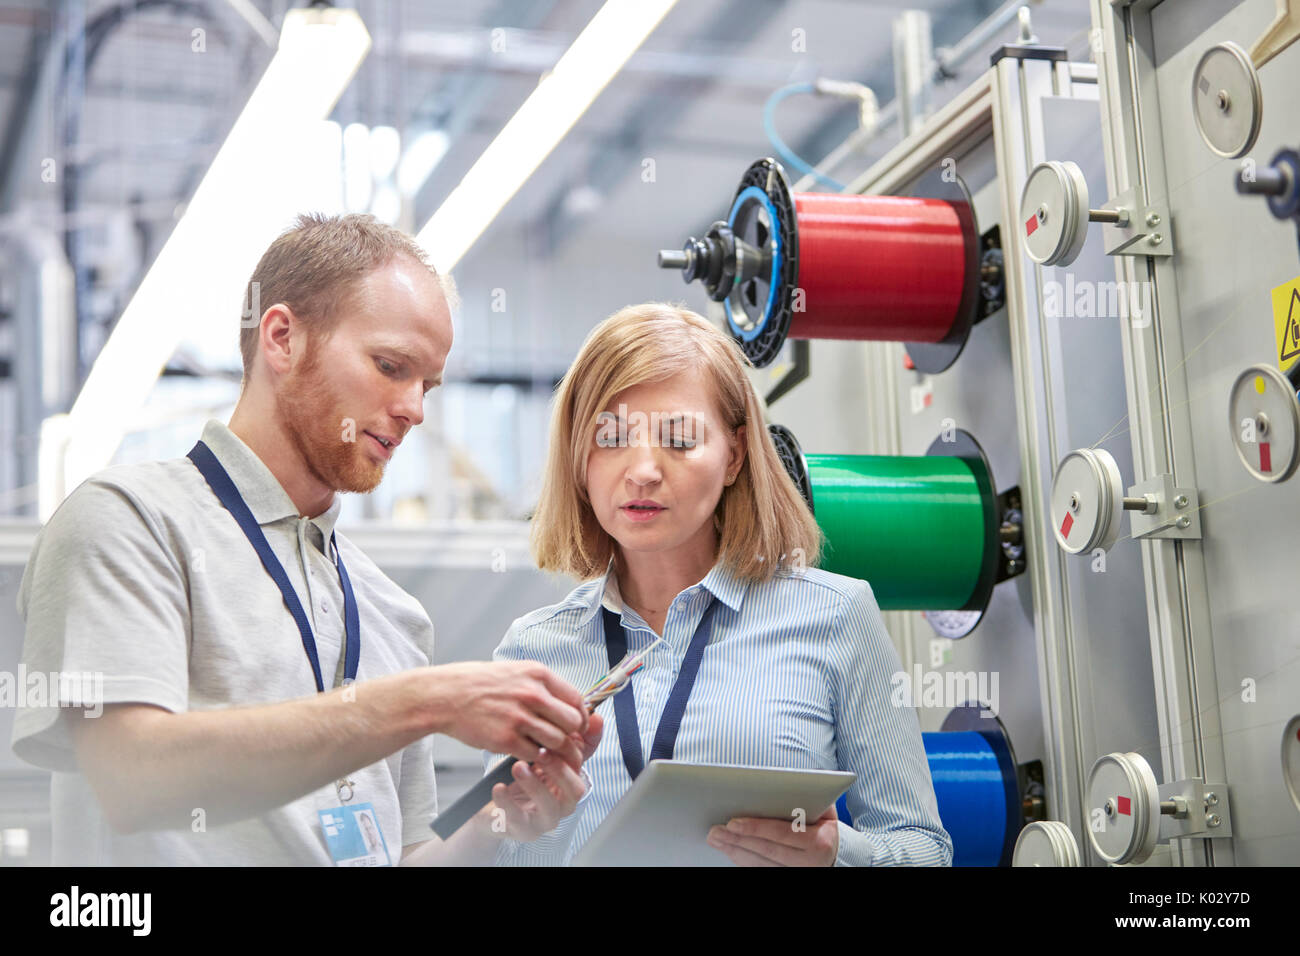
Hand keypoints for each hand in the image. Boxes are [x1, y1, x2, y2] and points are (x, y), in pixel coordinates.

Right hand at [432, 661, 587, 764]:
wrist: (446, 695)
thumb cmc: (479, 683)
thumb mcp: (515, 671)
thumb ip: (542, 685)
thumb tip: (567, 703)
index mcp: (537, 674)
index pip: (576, 699)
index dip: (581, 716)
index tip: (578, 725)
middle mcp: (532, 694)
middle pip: (572, 722)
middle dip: (571, 734)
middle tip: (563, 740)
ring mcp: (519, 718)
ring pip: (557, 741)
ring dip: (553, 748)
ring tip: (544, 747)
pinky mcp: (505, 739)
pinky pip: (534, 754)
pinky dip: (533, 756)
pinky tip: (525, 751)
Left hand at [484, 713, 603, 841]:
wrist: (494, 808)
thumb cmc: (524, 779)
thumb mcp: (544, 754)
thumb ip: (568, 737)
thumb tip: (596, 717)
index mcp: (570, 783)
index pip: (581, 768)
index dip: (572, 752)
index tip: (555, 734)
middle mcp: (563, 803)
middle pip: (575, 790)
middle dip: (559, 770)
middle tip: (540, 751)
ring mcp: (545, 819)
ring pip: (550, 807)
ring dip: (535, 785)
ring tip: (517, 767)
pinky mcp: (523, 830)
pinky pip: (518, 819)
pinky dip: (508, 803)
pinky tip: (499, 788)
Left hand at [706, 804, 838, 865]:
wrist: (839, 852)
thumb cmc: (825, 822)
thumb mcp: (823, 807)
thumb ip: (805, 795)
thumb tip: (781, 780)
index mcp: (819, 842)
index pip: (781, 834)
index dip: (755, 829)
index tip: (733, 822)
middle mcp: (809, 863)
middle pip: (766, 851)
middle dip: (737, 840)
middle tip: (715, 830)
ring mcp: (798, 872)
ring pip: (761, 865)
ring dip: (734, 851)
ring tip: (715, 839)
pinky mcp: (787, 876)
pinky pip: (762, 871)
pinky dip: (743, 860)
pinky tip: (729, 850)